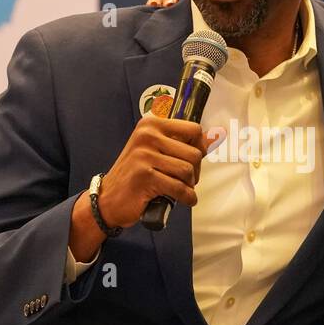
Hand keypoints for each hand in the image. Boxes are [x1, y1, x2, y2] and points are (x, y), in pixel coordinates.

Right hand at [95, 116, 212, 227]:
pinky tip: (184, 200)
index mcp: (151, 124)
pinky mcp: (145, 176)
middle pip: (194, 153)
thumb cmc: (135, 174)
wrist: (109, 198)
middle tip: (186, 180)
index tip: (192, 160)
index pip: (193, 129)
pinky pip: (179, 188)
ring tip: (181, 188)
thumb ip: (183, 143)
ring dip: (189, 185)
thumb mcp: (156, 150)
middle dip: (195, 171)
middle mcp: (146, 135)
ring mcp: (144, 155)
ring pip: (188, 170)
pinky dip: (187, 198)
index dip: (200, 147)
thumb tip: (214, 137)